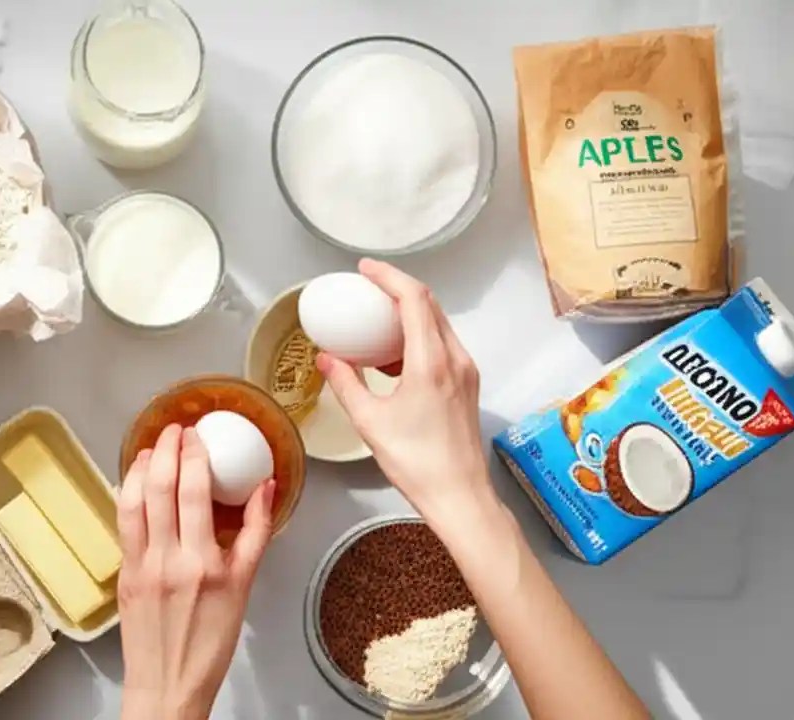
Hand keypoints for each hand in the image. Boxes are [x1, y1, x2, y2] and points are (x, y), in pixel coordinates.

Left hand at [117, 424, 275, 719]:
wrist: (169, 684)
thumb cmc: (211, 642)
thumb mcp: (245, 586)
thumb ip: (256, 532)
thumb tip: (267, 487)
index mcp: (205, 563)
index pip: (194, 492)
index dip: (193, 455)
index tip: (197, 434)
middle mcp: (170, 560)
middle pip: (161, 488)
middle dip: (165, 449)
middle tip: (174, 429)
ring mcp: (142, 566)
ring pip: (134, 500)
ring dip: (140, 466)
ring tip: (152, 446)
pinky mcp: (124, 573)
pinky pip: (124, 522)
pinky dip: (129, 493)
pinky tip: (136, 480)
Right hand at [316, 259, 495, 527]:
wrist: (459, 494)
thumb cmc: (418, 463)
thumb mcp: (370, 421)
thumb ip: (345, 383)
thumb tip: (327, 359)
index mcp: (431, 361)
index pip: (413, 299)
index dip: (388, 277)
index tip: (365, 269)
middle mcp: (454, 359)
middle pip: (429, 305)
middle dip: (397, 290)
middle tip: (367, 289)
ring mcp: (465, 371)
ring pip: (438, 324)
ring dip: (408, 315)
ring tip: (375, 322)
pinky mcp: (467, 384)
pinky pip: (442, 345)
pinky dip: (417, 337)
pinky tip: (393, 357)